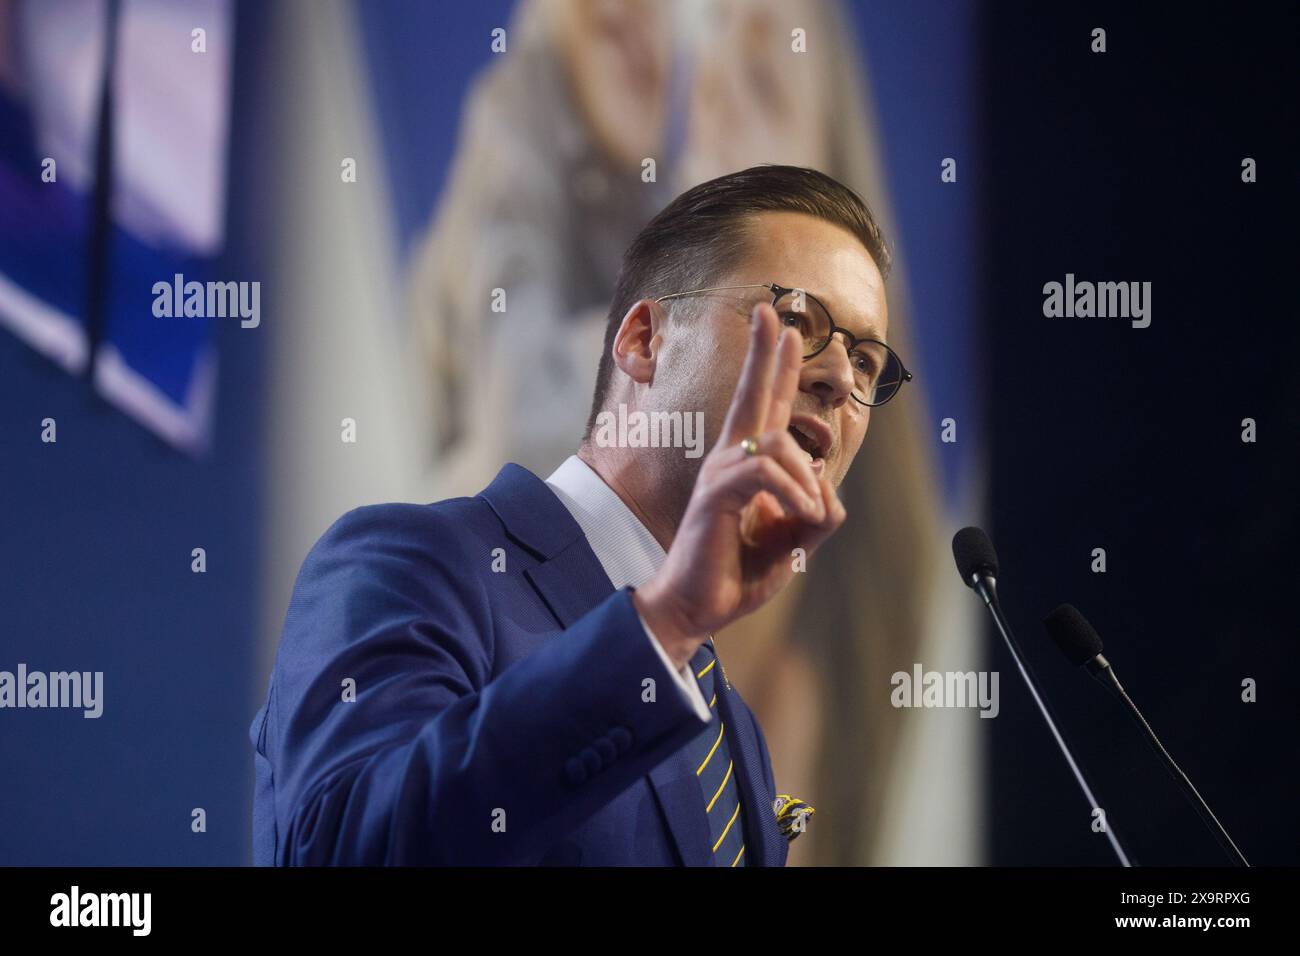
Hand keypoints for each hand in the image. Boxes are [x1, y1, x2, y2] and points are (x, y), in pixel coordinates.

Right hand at [634, 302, 846, 667]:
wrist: (697, 607)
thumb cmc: (736, 574)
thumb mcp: (791, 543)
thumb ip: (814, 515)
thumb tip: (831, 497)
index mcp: (746, 467)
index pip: (763, 407)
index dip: (775, 367)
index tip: (786, 329)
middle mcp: (729, 461)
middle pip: (750, 395)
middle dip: (763, 352)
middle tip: (772, 310)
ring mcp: (720, 474)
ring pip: (776, 444)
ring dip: (805, 478)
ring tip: (810, 514)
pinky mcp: (715, 494)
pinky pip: (765, 474)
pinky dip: (793, 493)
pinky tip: (800, 514)